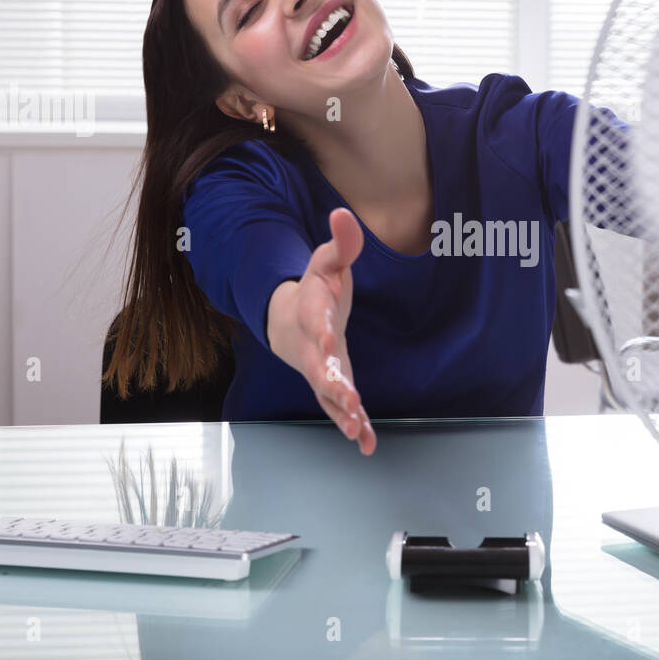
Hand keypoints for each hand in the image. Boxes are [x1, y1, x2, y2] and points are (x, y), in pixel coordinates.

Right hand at [267, 208, 376, 453]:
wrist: (291, 321)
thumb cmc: (316, 288)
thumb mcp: (328, 261)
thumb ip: (342, 242)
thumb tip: (343, 213)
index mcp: (312, 314)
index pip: (316, 322)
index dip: (321, 331)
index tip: (328, 340)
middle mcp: (312, 349)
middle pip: (318, 369)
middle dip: (331, 384)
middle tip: (347, 398)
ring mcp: (320, 372)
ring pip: (328, 397)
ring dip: (342, 414)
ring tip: (356, 431)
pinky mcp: (333, 388)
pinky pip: (342, 411)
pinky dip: (354, 427)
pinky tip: (368, 445)